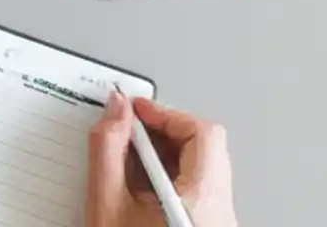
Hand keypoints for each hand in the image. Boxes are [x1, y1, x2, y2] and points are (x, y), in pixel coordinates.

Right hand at [87, 93, 237, 226]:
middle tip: (132, 129)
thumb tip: (115, 112)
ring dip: (166, 155)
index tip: (136, 109)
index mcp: (201, 202)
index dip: (165, 113)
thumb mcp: (107, 206)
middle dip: (165, 133)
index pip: (201, 133)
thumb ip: (107, 150)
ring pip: (203, 168)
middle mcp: (220, 212)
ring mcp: (218, 222)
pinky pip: (198, 189)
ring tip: (131, 159)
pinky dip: (170, 177)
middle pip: (206, 148)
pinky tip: (141, 186)